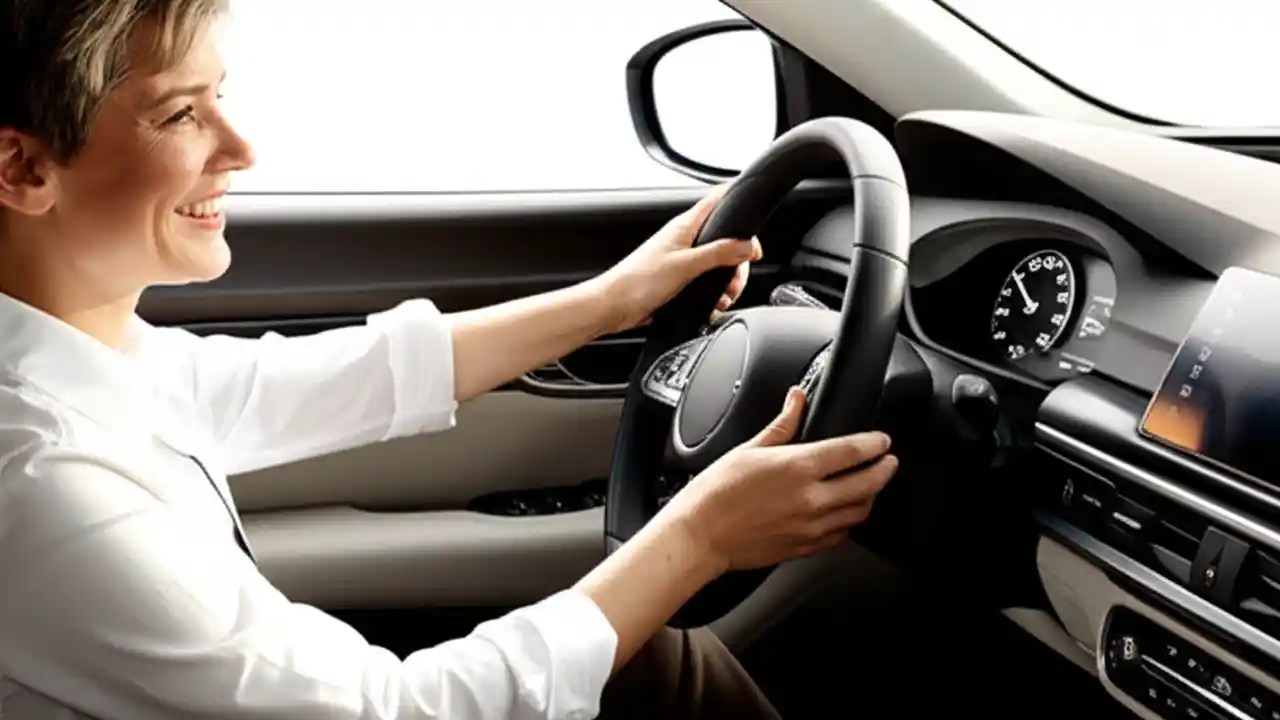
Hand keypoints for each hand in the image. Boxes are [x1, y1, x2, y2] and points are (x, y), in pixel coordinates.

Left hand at [595, 184, 762, 332]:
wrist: (614, 306)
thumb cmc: (638, 282)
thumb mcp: (686, 265)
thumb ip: (719, 253)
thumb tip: (748, 245)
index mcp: (685, 227)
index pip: (718, 200)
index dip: (739, 206)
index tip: (754, 228)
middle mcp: (685, 240)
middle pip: (726, 240)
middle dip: (738, 261)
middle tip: (736, 278)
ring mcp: (682, 260)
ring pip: (719, 264)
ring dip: (727, 281)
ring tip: (724, 296)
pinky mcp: (679, 279)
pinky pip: (707, 282)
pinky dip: (715, 293)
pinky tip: (713, 303)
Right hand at [661, 387, 897, 573]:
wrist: (700, 535)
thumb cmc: (716, 493)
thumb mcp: (748, 449)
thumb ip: (781, 424)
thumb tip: (796, 399)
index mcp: (798, 467)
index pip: (853, 451)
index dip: (874, 443)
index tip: (882, 440)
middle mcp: (811, 498)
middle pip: (868, 482)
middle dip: (885, 469)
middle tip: (890, 461)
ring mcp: (811, 526)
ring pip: (860, 511)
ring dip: (872, 496)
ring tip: (872, 485)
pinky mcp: (805, 547)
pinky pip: (842, 534)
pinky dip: (850, 521)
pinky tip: (847, 513)